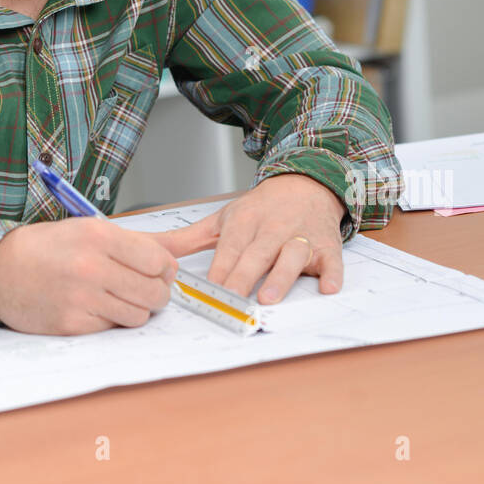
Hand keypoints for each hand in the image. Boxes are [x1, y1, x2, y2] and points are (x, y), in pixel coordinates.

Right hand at [0, 216, 178, 333]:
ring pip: (139, 315)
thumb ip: (142, 242)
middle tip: (141, 287)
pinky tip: (93, 306)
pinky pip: (113, 329)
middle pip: (155, 292)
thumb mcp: (93, 230)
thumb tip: (188, 246)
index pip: (160, 261)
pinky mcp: (72, 324)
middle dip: (156, 293)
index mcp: (99, 236)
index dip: (165, 269)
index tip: (157, 270)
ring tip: (115, 296)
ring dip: (134, 309)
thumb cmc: (49, 247)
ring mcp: (81, 298)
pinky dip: (110, 321)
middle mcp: (91, 267)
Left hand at [152, 173, 346, 304]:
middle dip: (243, 276)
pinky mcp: (327, 246)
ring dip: (282, 276)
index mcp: (244, 221)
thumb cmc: (260, 209)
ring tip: (269, 297)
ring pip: (292, 256)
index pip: (229, 247)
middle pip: (257, 254)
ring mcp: (301, 237)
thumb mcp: (222, 218)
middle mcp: (273, 228)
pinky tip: (328, 288)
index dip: (220, 269)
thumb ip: (186, 239)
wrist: (306, 184)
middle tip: (232, 300)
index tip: (209, 291)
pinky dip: (332, 274)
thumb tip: (151, 251)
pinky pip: (332, 261)